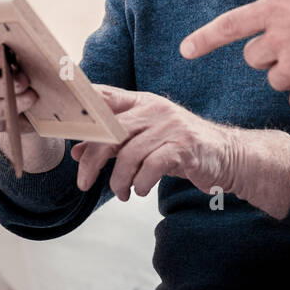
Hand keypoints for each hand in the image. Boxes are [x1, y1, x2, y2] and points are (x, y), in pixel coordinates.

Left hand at [70, 86, 236, 201]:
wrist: (226, 155)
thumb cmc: (180, 147)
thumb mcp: (145, 141)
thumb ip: (113, 142)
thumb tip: (77, 151)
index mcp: (143, 102)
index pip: (105, 95)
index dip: (82, 105)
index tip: (63, 121)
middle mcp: (155, 109)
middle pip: (110, 131)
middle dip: (92, 161)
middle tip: (84, 183)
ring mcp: (171, 126)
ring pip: (128, 154)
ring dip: (118, 180)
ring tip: (121, 193)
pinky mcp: (184, 146)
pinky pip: (150, 167)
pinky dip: (139, 184)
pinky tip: (139, 191)